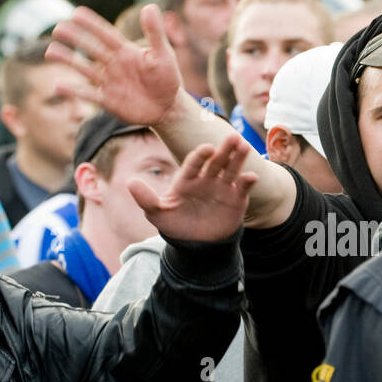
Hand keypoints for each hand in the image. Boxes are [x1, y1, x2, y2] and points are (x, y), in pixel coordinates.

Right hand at [46, 4, 181, 127]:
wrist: (168, 107)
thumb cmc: (168, 78)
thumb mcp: (164, 54)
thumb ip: (156, 33)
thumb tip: (149, 6)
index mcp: (126, 51)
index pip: (106, 34)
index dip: (93, 24)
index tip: (76, 12)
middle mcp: (114, 64)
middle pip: (91, 48)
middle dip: (75, 38)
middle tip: (57, 28)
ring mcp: (109, 82)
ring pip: (84, 69)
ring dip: (68, 60)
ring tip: (50, 51)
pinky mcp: (108, 100)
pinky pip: (88, 94)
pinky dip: (73, 90)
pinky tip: (58, 86)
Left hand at [128, 133, 257, 241]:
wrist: (197, 245)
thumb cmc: (175, 225)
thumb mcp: (157, 214)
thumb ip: (146, 198)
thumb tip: (130, 182)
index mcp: (187, 179)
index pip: (194, 163)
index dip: (200, 155)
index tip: (207, 149)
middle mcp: (206, 179)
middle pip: (216, 160)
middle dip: (224, 149)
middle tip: (233, 137)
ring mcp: (223, 187)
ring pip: (231, 168)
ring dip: (238, 158)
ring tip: (244, 146)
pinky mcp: (236, 199)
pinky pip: (243, 187)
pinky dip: (248, 181)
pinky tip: (252, 176)